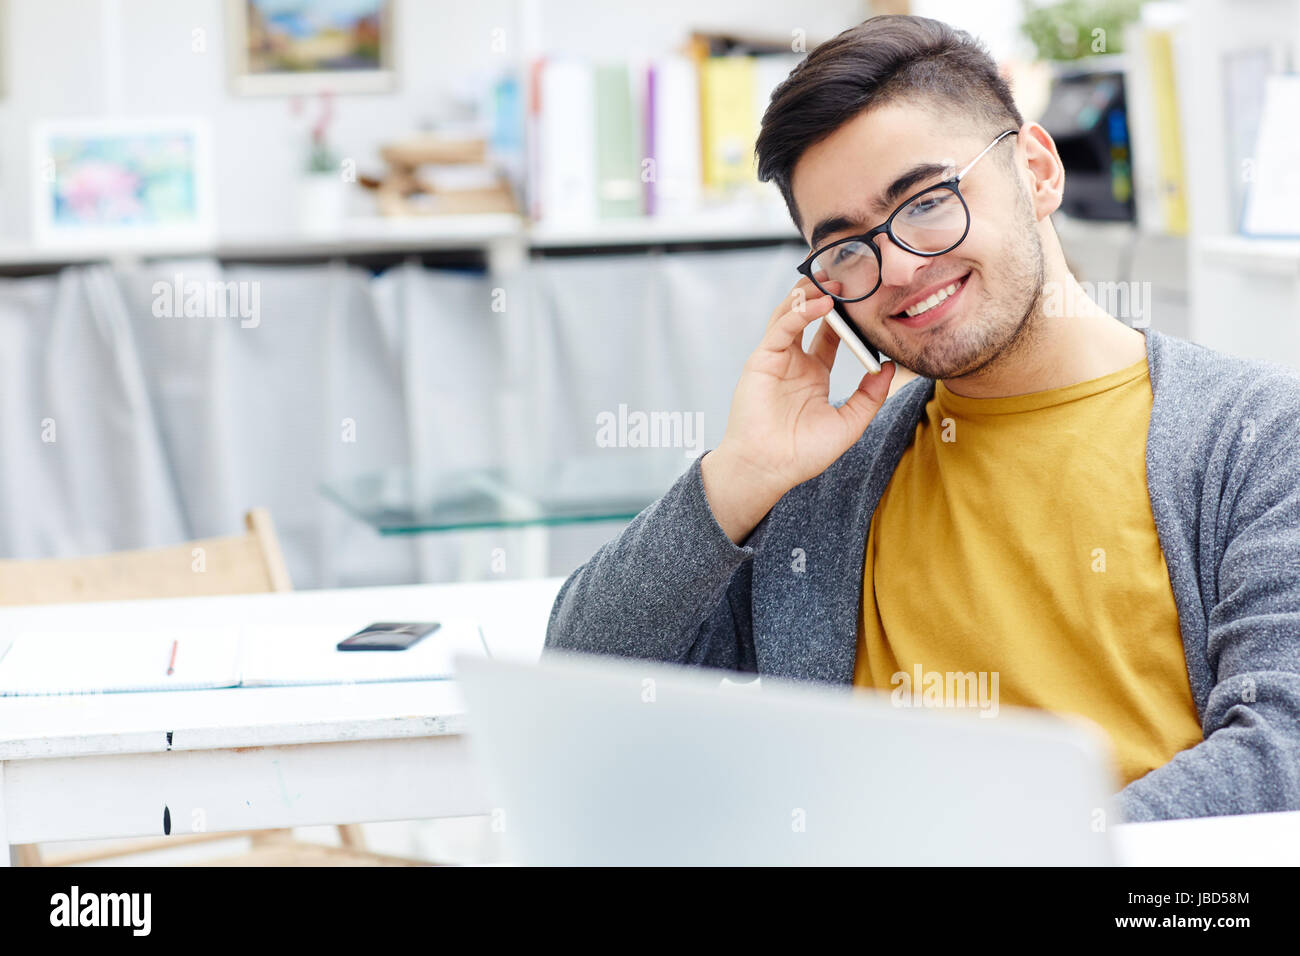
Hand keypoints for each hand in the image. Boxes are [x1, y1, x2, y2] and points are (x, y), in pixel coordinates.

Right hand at [701, 275, 894, 542]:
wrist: (769, 468)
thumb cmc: (803, 453)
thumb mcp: (849, 424)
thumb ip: (870, 396)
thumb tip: (889, 368)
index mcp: (813, 374)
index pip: (831, 334)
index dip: (847, 316)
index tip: (866, 299)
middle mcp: (793, 361)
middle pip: (810, 316)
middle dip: (828, 295)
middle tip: (851, 276)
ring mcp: (775, 358)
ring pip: (792, 314)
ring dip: (812, 294)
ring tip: (835, 280)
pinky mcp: (761, 359)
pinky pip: (781, 327)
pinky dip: (800, 312)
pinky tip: (821, 305)